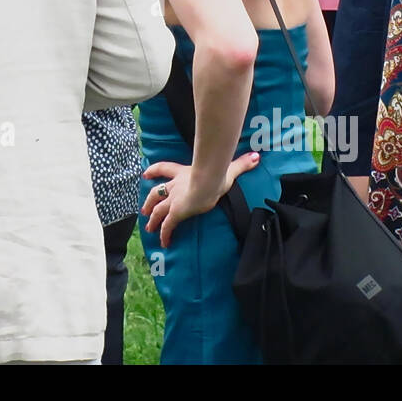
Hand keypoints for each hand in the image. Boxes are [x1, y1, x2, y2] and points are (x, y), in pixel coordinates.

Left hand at [141, 152, 260, 247]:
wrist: (208, 182)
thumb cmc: (216, 173)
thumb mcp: (228, 168)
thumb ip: (241, 163)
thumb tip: (256, 156)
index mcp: (183, 173)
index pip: (163, 169)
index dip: (154, 170)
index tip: (145, 173)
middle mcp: (174, 186)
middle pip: (156, 193)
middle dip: (149, 202)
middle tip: (144, 210)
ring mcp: (174, 200)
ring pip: (157, 211)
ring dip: (153, 220)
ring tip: (149, 228)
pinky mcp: (176, 213)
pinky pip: (167, 226)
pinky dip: (164, 234)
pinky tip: (164, 243)